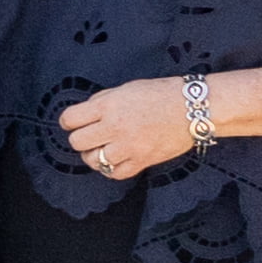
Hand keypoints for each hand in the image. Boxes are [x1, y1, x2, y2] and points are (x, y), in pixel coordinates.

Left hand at [56, 77, 209, 184]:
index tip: (73, 122)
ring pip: (93, 161)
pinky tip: (116, 159)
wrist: (193, 108)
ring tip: (103, 148)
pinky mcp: (142, 161)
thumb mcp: (125, 89)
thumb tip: (84, 113)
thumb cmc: (161, 94)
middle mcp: (115, 127)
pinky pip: (115, 174)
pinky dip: (111, 169)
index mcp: (108, 106)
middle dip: (80, 138)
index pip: (70, 119)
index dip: (68, 121)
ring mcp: (129, 146)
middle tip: (90, 135)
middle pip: (77, 142)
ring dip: (94, 155)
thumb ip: (102, 101)